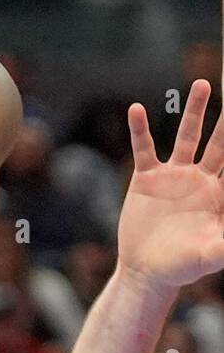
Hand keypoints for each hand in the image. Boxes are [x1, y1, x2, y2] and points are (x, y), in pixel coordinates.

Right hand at [118, 80, 223, 289]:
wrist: (148, 269)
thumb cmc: (184, 266)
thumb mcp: (212, 255)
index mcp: (221, 195)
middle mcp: (202, 179)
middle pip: (221, 142)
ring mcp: (175, 176)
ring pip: (187, 136)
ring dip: (195, 111)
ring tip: (203, 84)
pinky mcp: (147, 177)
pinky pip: (144, 148)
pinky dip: (139, 129)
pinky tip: (137, 109)